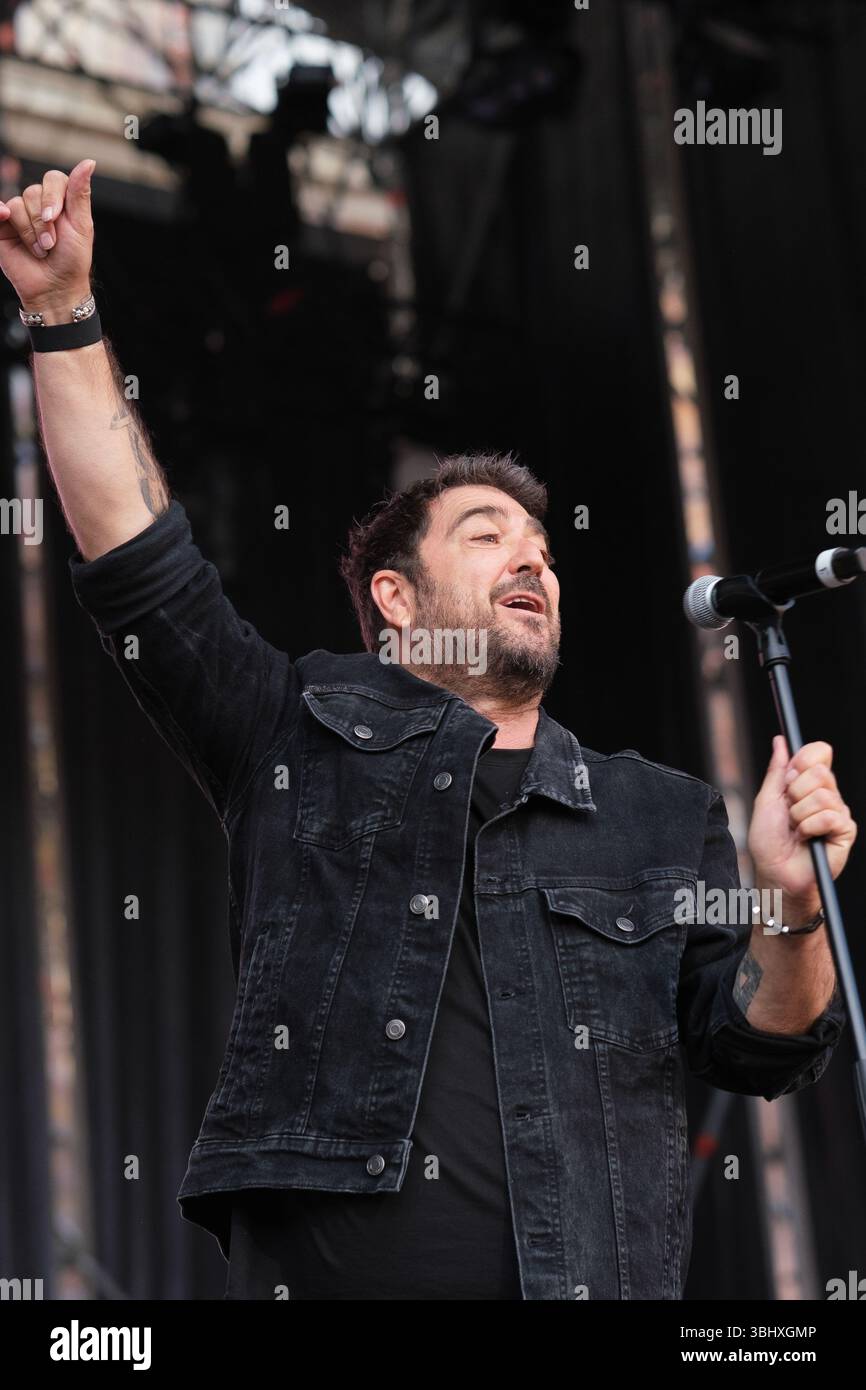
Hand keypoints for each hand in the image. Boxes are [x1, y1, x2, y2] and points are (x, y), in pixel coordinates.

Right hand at [0, 159, 95, 318]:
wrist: (55, 289)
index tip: (55, 219)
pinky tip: (4, 217)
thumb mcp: (82, 226)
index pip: (53, 179)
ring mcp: (20, 215)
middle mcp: (39, 205)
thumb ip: (80, 193)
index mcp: (60, 201)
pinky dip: (0, 213)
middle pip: (34, 192)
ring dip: (30, 232)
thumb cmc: (72, 261)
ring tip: (40, 251)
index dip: (53, 197)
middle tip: (51, 245)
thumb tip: (88, 162)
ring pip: (17, 205)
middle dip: (43, 222)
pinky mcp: (2, 227)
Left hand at [748, 735, 857, 908]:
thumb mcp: (767, 800)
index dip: (803, 759)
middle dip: (795, 792)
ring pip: (823, 795)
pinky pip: (829, 816)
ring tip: (796, 829)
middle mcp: (826, 794)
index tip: (788, 777)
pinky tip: (806, 838)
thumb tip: (781, 741)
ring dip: (800, 814)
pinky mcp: (845, 830)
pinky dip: (809, 827)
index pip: (819, 751)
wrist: (776, 873)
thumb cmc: (769, 842)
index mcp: (808, 783)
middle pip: (820, 771)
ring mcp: (837, 811)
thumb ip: (777, 770)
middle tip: (789, 812)